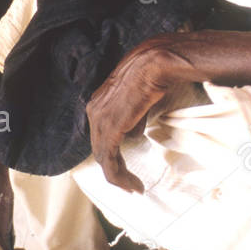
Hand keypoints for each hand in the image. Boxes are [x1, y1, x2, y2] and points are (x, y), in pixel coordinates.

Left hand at [86, 33, 199, 192]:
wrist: (156, 62)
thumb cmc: (153, 72)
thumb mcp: (140, 97)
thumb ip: (134, 115)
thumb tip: (134, 131)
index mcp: (99, 100)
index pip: (101, 134)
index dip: (112, 152)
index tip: (125, 167)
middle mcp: (94, 110)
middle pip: (100, 148)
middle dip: (115, 169)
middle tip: (131, 184)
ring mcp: (100, 120)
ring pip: (104, 158)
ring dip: (119, 177)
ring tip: (134, 188)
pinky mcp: (110, 129)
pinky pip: (110, 161)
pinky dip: (119, 177)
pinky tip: (132, 185)